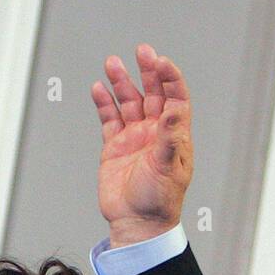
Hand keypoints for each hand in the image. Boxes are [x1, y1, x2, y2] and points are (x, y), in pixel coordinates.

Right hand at [94, 42, 192, 246]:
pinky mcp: (114, 147)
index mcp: (174, 135)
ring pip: (128, 102)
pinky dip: (104, 103)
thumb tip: (174, 110)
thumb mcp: (168, 168)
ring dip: (122, 82)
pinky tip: (99, 88)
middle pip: (152, 93)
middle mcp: (155, 132)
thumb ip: (169, 137)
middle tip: (141, 51)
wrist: (136, 224)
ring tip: (112, 63)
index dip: (170, 78)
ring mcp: (134, 138)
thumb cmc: (159, 201)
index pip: (175, 98)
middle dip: (147, 71)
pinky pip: (109, 119)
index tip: (161, 61)